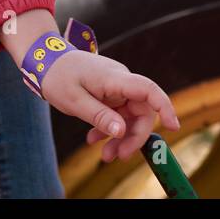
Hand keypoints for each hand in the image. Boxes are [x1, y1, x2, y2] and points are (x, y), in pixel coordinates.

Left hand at [39, 50, 180, 162]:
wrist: (45, 61)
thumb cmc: (58, 77)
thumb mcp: (75, 101)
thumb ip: (99, 116)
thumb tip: (122, 132)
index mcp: (114, 78)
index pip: (148, 90)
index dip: (164, 107)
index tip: (173, 126)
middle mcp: (120, 81)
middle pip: (142, 111)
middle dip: (133, 136)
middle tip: (118, 157)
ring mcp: (116, 88)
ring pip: (130, 117)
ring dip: (120, 138)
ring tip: (105, 155)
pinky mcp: (110, 94)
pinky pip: (117, 115)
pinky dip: (109, 129)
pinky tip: (94, 139)